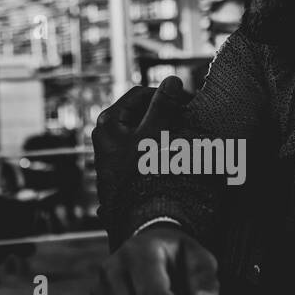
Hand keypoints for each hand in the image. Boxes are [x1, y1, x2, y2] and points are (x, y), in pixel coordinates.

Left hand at [92, 77, 191, 215]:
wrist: (136, 214)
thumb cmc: (140, 173)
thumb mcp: (153, 134)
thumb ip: (163, 106)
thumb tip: (173, 80)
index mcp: (109, 121)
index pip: (140, 94)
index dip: (164, 94)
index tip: (186, 101)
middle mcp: (107, 133)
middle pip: (141, 110)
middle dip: (165, 111)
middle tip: (187, 116)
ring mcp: (114, 149)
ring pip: (144, 128)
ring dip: (165, 127)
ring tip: (184, 134)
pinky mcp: (123, 164)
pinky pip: (144, 145)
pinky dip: (159, 142)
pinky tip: (174, 150)